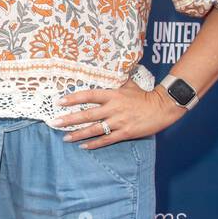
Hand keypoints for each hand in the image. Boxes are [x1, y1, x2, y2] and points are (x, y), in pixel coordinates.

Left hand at [55, 80, 184, 148]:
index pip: (89, 96)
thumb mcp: (128, 85)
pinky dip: (94, 143)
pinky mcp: (125, 133)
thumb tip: (107, 73)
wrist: (162, 107)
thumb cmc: (144, 95)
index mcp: (113, 95)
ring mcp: (119, 121)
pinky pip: (106, 140)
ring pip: (94, 129)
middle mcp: (113, 108)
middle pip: (87, 114)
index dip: (73, 99)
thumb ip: (115, 82)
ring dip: (78, 134)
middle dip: (70, 119)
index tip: (60, 102)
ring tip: (65, 137)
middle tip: (55, 123)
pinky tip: (83, 146)